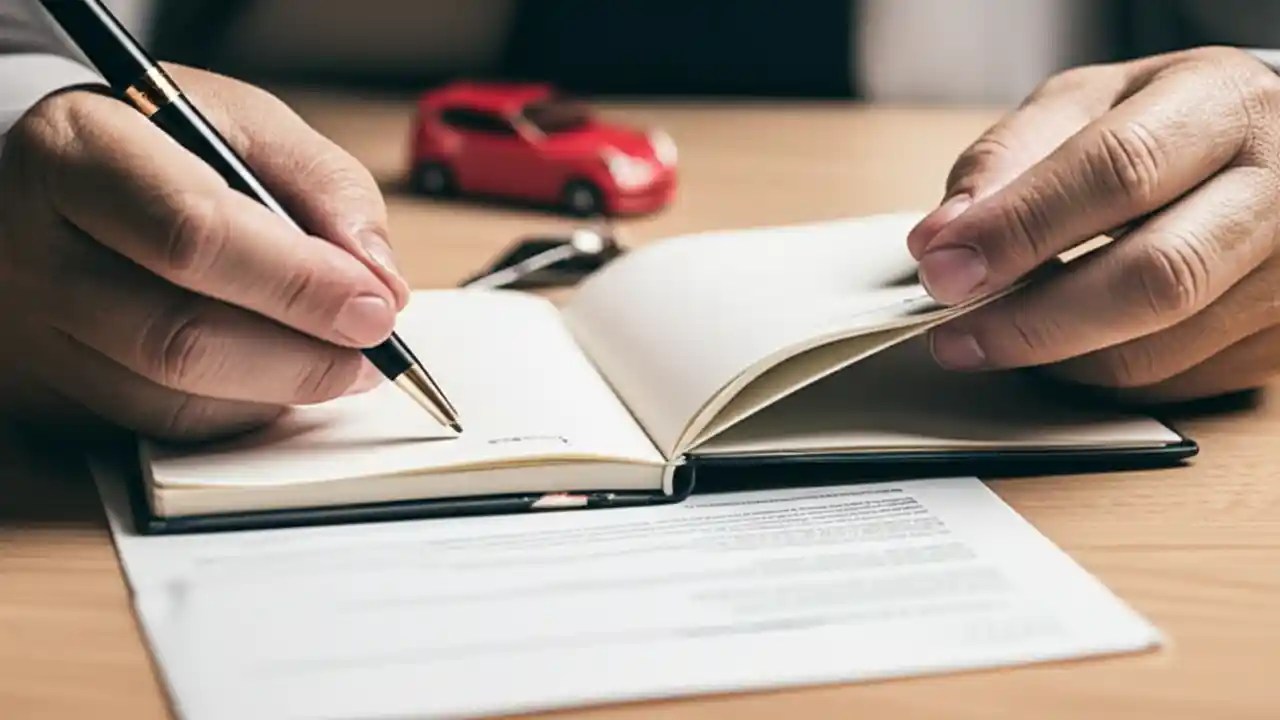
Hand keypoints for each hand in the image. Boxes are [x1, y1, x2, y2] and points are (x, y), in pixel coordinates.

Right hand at [0, 65, 409, 439]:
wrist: (51, 179)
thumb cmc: (159, 146)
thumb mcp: (245, 123)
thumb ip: (324, 187)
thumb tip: (379, 283)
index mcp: (78, 150)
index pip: (193, 234)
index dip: (298, 282)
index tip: (375, 305)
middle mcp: (32, 246)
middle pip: (178, 337)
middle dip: (302, 356)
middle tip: (373, 351)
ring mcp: (28, 330)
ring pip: (170, 399)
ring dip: (279, 392)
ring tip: (338, 362)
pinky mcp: (42, 391)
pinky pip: (157, 427)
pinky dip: (239, 412)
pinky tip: (275, 376)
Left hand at [908, 47, 1279, 402]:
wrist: (1262, 152)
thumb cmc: (1161, 125)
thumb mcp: (1083, 106)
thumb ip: (1008, 160)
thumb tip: (942, 238)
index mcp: (1224, 106)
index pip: (1120, 171)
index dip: (1020, 227)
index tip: (944, 267)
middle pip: (1155, 278)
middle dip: (1032, 318)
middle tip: (953, 334)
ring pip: (1159, 349)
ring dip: (1054, 357)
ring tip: (993, 337)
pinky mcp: (1279, 342)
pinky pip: (1171, 385)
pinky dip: (1095, 374)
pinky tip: (1061, 345)